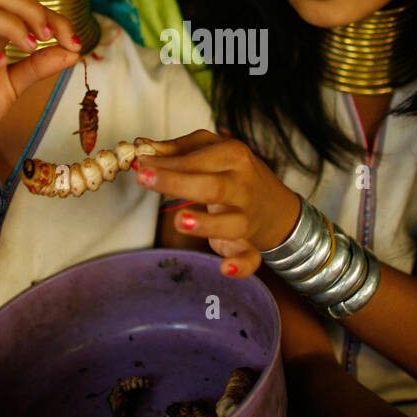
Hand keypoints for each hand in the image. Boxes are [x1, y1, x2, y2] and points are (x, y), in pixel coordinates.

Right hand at [0, 0, 82, 169]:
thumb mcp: (15, 84)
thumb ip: (39, 66)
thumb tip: (73, 51)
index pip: (19, 5)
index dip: (50, 16)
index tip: (72, 40)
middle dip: (29, 8)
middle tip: (49, 35)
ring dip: (8, 23)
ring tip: (30, 46)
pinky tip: (2, 63)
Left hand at [134, 130, 301, 278]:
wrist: (276, 206)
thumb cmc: (233, 173)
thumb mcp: (212, 150)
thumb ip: (178, 149)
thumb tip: (143, 148)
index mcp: (234, 157)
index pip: (197, 159)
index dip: (166, 163)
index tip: (140, 164)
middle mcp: (243, 186)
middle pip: (212, 186)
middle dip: (176, 183)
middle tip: (144, 178)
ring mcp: (248, 217)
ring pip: (232, 223)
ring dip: (207, 224)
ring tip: (179, 221)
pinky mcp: (251, 244)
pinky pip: (250, 258)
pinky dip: (240, 265)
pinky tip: (224, 268)